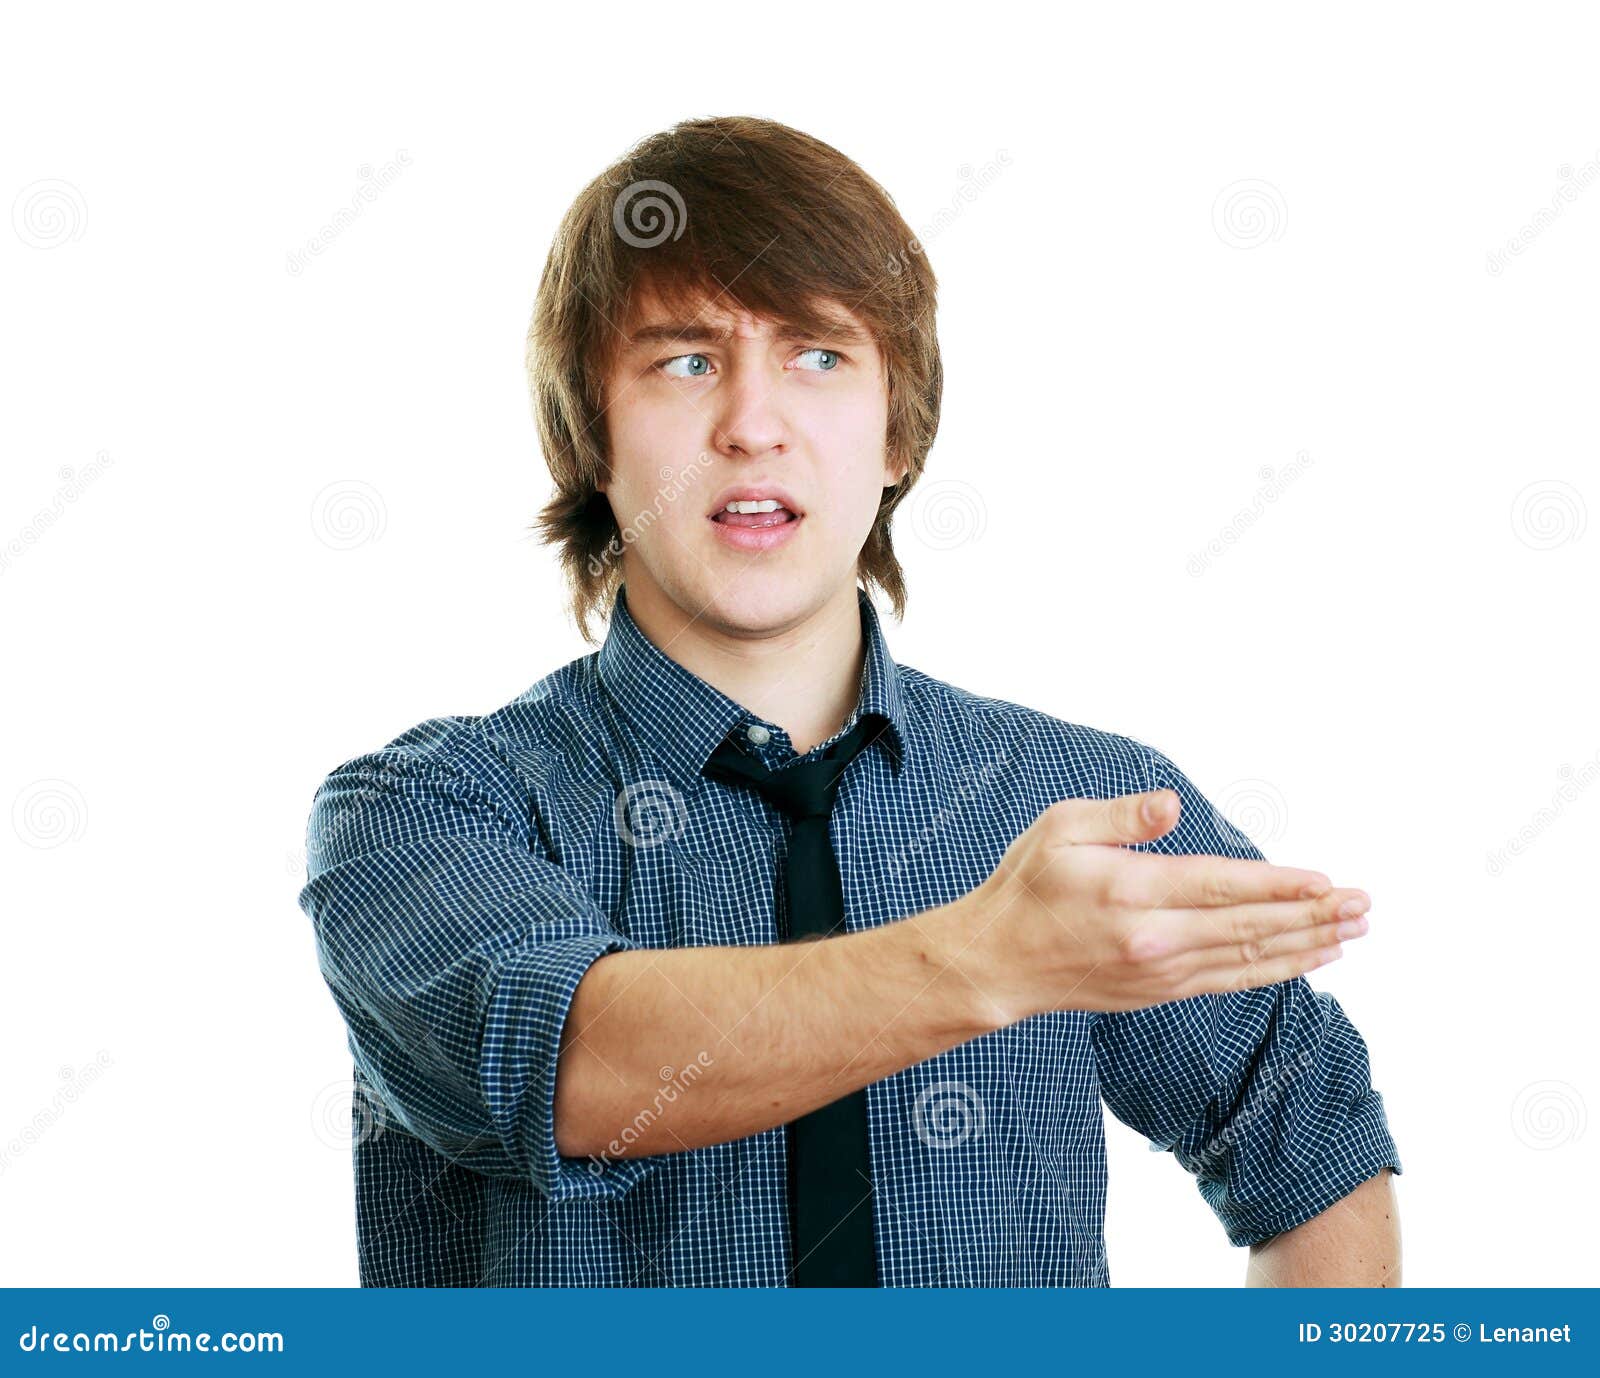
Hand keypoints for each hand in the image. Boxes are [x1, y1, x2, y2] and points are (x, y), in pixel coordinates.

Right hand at [956, 786, 1370, 1018]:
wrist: (999, 961)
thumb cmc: (1028, 885)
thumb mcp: (1060, 828)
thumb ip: (1121, 817)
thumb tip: (1171, 805)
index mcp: (1133, 892)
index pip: (1222, 887)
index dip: (1279, 886)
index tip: (1325, 881)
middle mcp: (1155, 939)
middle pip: (1250, 927)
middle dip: (1313, 915)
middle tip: (1363, 905)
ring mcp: (1162, 971)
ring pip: (1249, 958)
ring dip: (1307, 944)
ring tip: (1354, 930)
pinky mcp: (1161, 991)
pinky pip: (1232, 980)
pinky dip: (1276, 970)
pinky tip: (1310, 960)